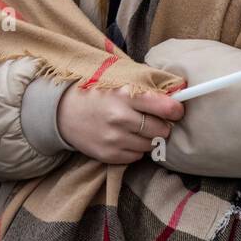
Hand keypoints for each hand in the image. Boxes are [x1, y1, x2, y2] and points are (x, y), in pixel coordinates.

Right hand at [55, 83, 184, 164]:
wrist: (63, 112)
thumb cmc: (97, 93)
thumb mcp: (119, 82)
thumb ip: (146, 87)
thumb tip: (177, 92)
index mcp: (126, 95)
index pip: (165, 107)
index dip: (176, 110)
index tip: (177, 111)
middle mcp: (121, 118)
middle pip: (161, 130)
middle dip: (164, 126)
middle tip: (156, 121)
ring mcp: (114, 139)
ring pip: (150, 146)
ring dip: (149, 139)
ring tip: (138, 129)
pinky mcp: (108, 155)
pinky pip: (136, 157)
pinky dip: (136, 150)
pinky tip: (126, 138)